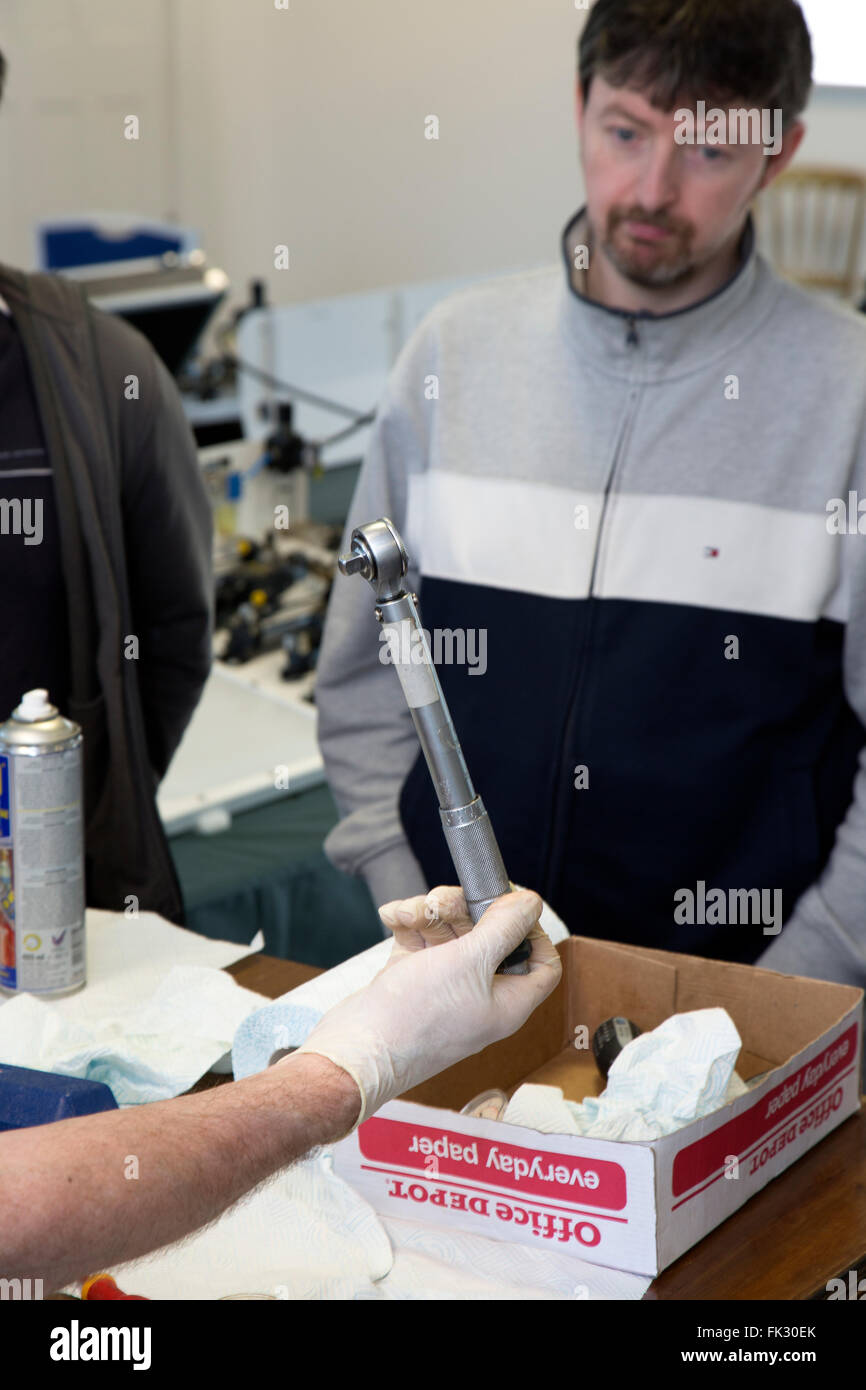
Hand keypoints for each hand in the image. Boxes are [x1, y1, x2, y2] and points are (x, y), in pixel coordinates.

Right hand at [293, 886, 561, 1132]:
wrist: (355, 1049)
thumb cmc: (416, 1016)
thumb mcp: (470, 962)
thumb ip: (504, 928)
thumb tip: (532, 903)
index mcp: (507, 1001)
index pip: (542, 965)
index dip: (533, 931)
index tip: (510, 906)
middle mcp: (479, 995)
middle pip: (490, 938)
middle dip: (466, 911)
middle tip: (444, 900)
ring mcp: (444, 988)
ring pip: (451, 934)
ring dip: (431, 913)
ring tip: (411, 912)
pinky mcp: (412, 980)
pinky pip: (420, 940)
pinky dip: (409, 924)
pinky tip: (394, 917)